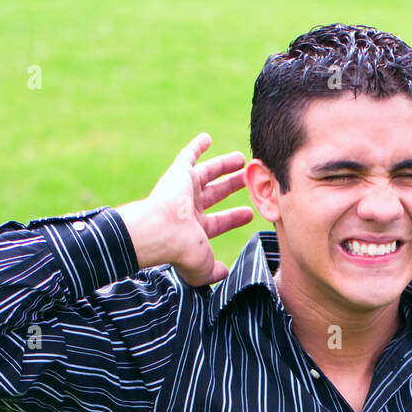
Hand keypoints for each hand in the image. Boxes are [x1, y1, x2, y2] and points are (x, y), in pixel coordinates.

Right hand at [119, 134, 253, 284]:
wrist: (162, 230)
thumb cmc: (181, 250)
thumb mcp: (203, 268)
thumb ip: (214, 272)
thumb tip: (223, 273)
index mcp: (194, 231)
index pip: (218, 222)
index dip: (234, 218)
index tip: (250, 213)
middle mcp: (188, 210)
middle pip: (215, 194)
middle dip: (231, 187)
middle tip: (248, 180)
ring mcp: (183, 190)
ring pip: (208, 174)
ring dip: (224, 166)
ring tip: (241, 160)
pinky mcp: (179, 174)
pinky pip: (188, 156)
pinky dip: (196, 146)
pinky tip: (207, 138)